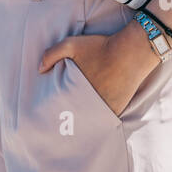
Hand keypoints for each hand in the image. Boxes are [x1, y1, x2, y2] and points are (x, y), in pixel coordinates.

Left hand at [38, 25, 158, 117]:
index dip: (55, 113)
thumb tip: (40, 70)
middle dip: (66, 120)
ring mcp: (104, 107)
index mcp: (76, 89)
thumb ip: (52, 54)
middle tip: (59, 127)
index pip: (61, 107)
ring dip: (81, 122)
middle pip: (73, 117)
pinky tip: (91, 123)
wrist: (131, 51)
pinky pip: (103, 119)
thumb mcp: (71, 44)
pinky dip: (97, 120)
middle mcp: (89, 102)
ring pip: (88, 120)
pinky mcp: (116, 109)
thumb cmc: (100, 47)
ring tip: (73, 128)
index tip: (50, 115)